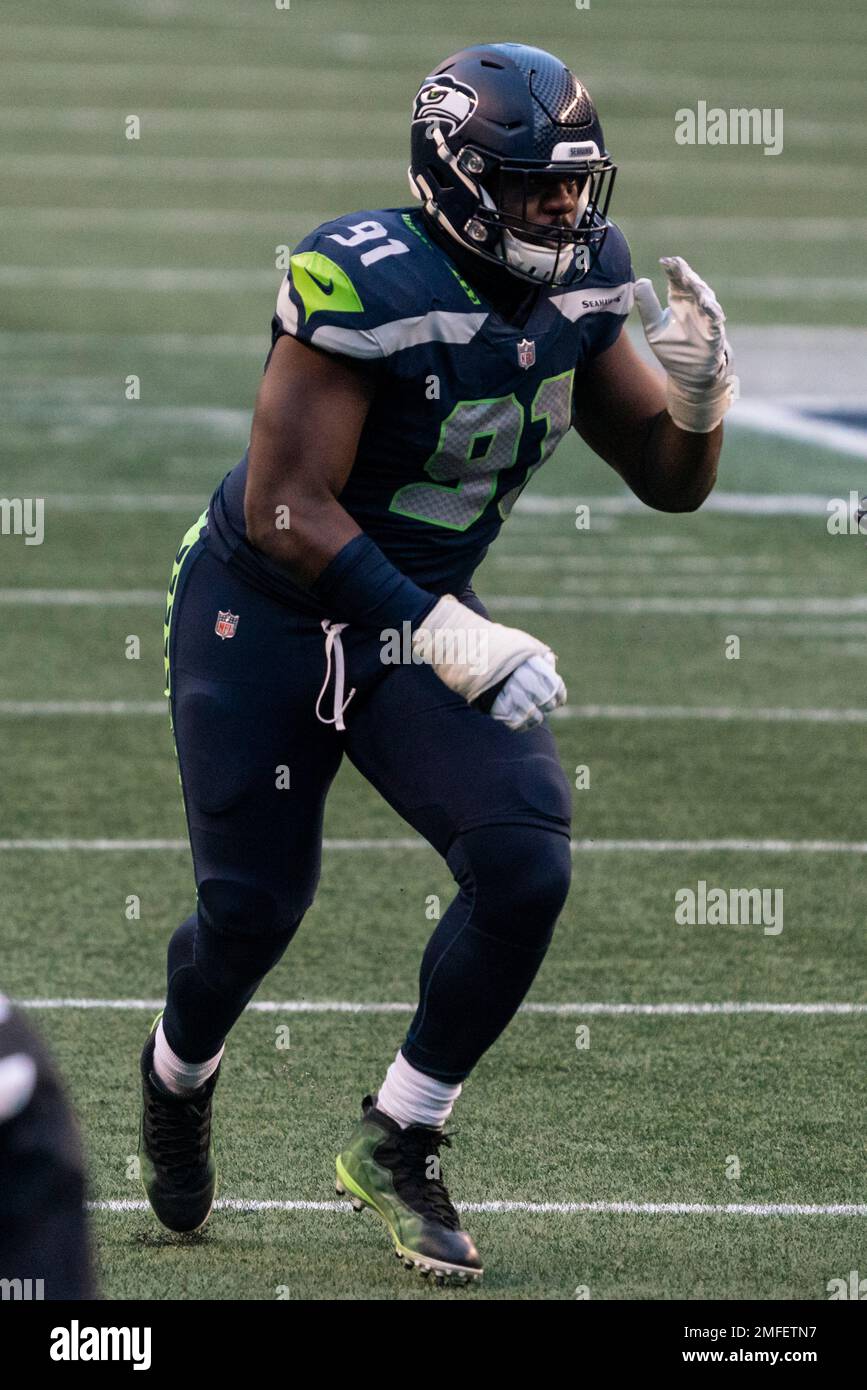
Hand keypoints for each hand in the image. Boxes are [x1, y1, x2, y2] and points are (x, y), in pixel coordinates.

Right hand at [411, 596, 563, 724]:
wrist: (459, 640)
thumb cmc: (488, 639)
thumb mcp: (516, 639)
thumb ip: (535, 651)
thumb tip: (552, 664)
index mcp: (529, 660)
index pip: (553, 684)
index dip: (558, 695)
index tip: (557, 699)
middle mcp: (520, 675)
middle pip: (543, 700)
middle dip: (546, 706)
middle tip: (543, 708)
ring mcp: (504, 688)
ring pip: (529, 713)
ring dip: (534, 718)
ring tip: (532, 718)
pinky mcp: (490, 700)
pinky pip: (512, 720)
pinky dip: (519, 724)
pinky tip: (520, 723)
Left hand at [634, 256, 734, 432]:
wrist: (690, 377)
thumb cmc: (673, 351)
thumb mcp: (654, 328)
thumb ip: (647, 306)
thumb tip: (640, 281)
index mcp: (681, 302)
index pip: (678, 280)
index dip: (674, 269)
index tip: (665, 260)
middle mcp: (695, 306)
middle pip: (692, 284)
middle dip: (685, 274)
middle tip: (676, 264)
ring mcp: (707, 319)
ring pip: (706, 298)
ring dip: (699, 288)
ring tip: (689, 280)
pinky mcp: (715, 335)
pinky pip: (716, 320)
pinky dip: (713, 312)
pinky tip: (707, 304)